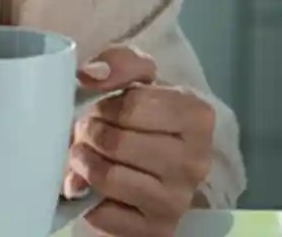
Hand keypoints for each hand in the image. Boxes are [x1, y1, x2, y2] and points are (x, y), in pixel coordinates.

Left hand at [65, 46, 215, 236]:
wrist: (144, 162)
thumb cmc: (138, 114)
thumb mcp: (134, 77)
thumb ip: (117, 62)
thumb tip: (90, 75)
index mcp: (197, 117)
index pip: (130, 106)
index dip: (104, 104)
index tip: (103, 107)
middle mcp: (196, 161)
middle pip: (117, 142)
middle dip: (90, 133)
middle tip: (89, 132)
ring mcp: (178, 200)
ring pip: (109, 178)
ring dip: (84, 163)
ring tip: (85, 154)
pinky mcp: (157, 230)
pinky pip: (104, 215)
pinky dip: (87, 198)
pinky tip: (91, 186)